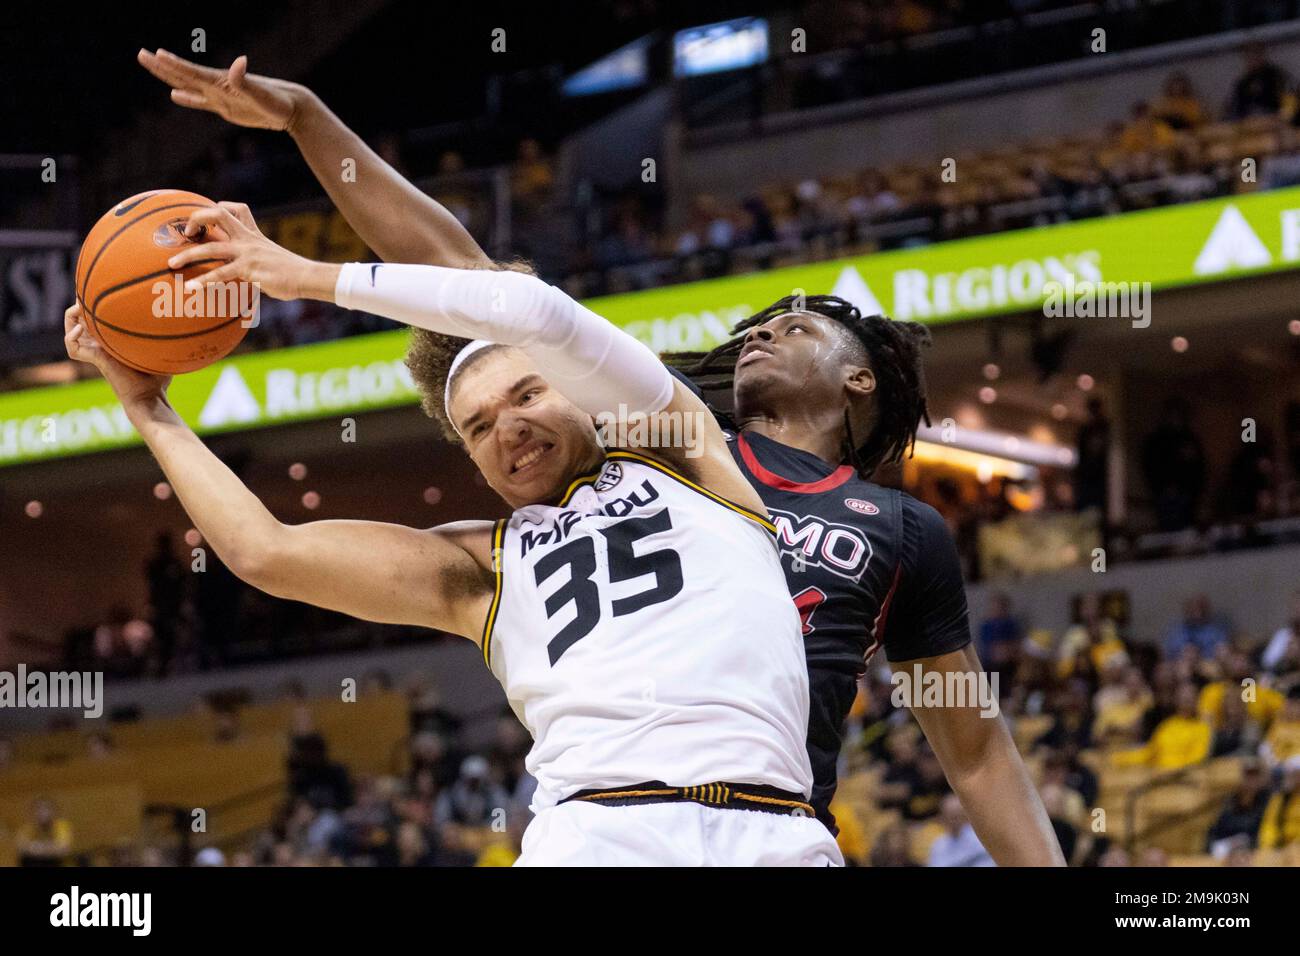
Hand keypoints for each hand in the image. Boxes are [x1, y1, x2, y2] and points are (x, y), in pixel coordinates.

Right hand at [64, 302, 170, 405]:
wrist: (151, 397)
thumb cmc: (158, 378)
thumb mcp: (161, 349)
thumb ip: (164, 334)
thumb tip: (180, 317)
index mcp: (114, 341)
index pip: (98, 320)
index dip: (96, 305)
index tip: (102, 290)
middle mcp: (102, 345)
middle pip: (80, 320)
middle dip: (81, 305)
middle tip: (87, 293)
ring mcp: (97, 352)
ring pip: (70, 331)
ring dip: (71, 317)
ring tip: (79, 307)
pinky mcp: (96, 360)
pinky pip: (72, 347)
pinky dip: (70, 336)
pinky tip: (80, 327)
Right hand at [137, 48, 305, 131]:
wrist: (290, 108)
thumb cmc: (277, 102)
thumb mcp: (261, 94)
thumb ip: (246, 81)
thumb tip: (240, 61)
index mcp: (222, 82)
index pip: (192, 72)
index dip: (173, 65)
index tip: (154, 54)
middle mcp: (217, 86)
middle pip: (184, 74)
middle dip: (162, 66)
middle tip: (141, 54)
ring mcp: (220, 96)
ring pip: (188, 85)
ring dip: (169, 77)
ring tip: (152, 66)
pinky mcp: (225, 107)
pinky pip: (201, 102)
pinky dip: (187, 97)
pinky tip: (174, 95)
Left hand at [167, 202, 338, 301]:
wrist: (307, 277)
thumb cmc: (291, 273)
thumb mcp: (273, 258)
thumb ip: (256, 259)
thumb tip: (245, 273)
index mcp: (253, 234)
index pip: (235, 209)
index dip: (217, 209)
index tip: (205, 221)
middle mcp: (248, 239)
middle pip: (218, 215)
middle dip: (196, 219)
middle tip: (183, 232)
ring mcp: (248, 253)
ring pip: (212, 247)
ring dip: (189, 255)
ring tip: (172, 264)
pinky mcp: (249, 270)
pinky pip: (221, 274)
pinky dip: (204, 281)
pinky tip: (191, 288)